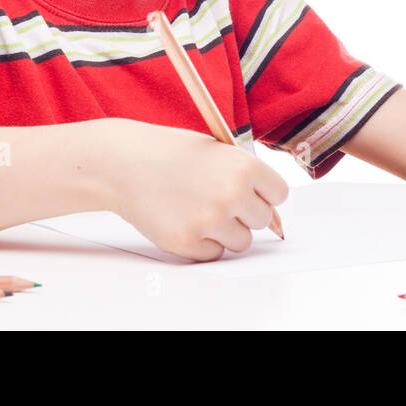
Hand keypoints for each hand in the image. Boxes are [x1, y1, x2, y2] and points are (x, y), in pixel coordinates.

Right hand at [110, 121, 289, 260]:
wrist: (125, 164)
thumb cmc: (171, 154)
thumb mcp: (217, 151)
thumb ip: (246, 177)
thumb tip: (273, 214)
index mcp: (244, 166)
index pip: (279, 194)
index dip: (263, 193)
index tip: (248, 190)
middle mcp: (232, 194)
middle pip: (263, 221)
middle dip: (244, 213)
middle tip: (217, 198)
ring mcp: (210, 220)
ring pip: (241, 242)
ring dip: (225, 231)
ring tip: (199, 208)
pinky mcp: (188, 242)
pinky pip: (213, 254)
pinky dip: (202, 243)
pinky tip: (184, 219)